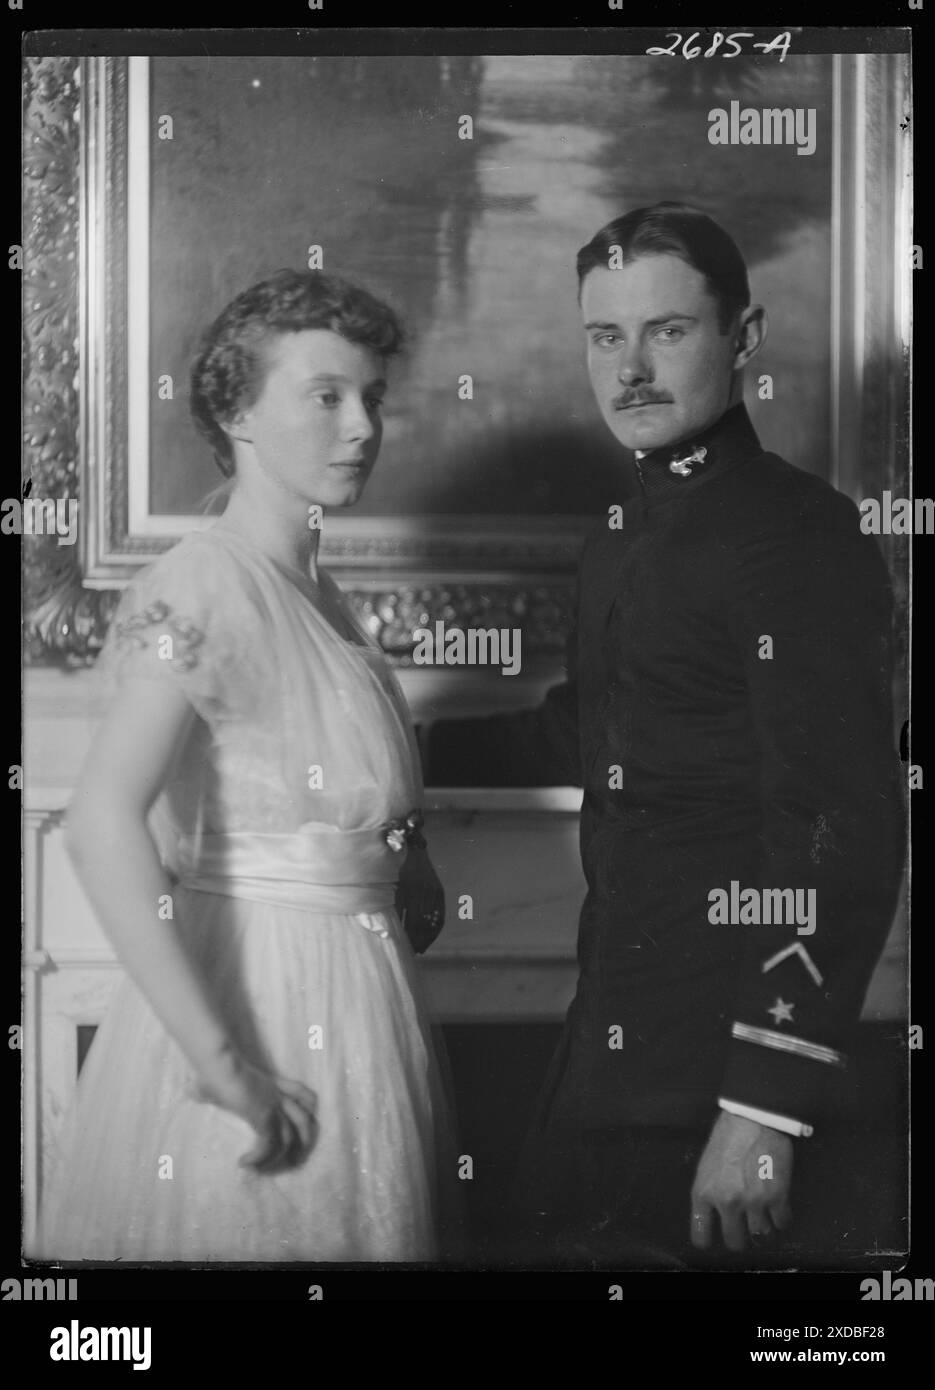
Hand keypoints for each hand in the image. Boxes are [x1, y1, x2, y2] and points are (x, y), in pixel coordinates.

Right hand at [194, 1049, 318, 1173]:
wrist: (219, 1062)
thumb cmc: (215, 1068)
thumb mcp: (218, 1081)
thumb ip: (210, 1090)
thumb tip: (191, 1091)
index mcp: (272, 1086)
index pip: (304, 1095)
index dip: (309, 1111)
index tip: (302, 1128)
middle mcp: (277, 1096)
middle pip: (305, 1119)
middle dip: (304, 1143)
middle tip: (293, 1162)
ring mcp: (272, 1105)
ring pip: (288, 1138)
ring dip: (275, 1160)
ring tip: (260, 1170)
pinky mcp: (262, 1115)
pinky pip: (269, 1144)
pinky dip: (259, 1158)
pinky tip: (244, 1163)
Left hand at [395, 844, 445, 953]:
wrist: (408, 846)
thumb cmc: (389, 868)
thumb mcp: (385, 886)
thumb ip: (388, 906)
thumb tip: (388, 931)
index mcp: (406, 889)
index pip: (407, 921)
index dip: (405, 937)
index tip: (400, 949)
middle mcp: (422, 891)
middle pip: (421, 924)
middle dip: (416, 941)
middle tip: (410, 953)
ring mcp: (433, 890)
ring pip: (432, 921)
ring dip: (426, 938)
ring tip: (420, 949)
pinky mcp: (439, 891)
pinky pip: (440, 915)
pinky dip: (435, 929)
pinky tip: (429, 938)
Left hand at [690, 1111, 792, 1252]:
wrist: (754, 1117)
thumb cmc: (727, 1135)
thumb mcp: (707, 1164)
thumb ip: (710, 1191)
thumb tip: (716, 1213)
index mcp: (703, 1193)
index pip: (701, 1235)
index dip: (708, 1241)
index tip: (714, 1240)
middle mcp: (727, 1202)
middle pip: (735, 1241)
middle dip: (740, 1238)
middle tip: (744, 1230)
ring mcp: (753, 1202)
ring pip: (761, 1235)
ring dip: (763, 1227)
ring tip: (763, 1214)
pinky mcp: (777, 1197)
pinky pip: (782, 1223)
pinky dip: (782, 1219)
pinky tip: (779, 1208)